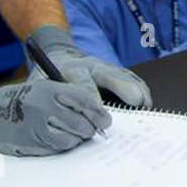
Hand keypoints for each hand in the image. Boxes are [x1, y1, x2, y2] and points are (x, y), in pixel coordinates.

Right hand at [0, 79, 111, 155]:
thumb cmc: (20, 100)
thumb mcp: (42, 89)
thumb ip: (67, 99)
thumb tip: (97, 116)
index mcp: (49, 88)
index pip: (83, 99)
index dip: (98, 112)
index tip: (106, 120)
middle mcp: (43, 105)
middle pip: (81, 123)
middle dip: (89, 129)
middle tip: (91, 131)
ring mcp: (36, 125)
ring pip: (70, 139)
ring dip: (76, 140)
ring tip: (73, 135)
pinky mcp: (29, 142)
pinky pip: (56, 149)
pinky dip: (61, 146)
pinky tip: (57, 140)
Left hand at [27, 25, 151, 108]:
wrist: (57, 58)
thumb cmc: (48, 82)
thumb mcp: (41, 90)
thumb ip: (51, 104)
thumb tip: (64, 127)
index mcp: (69, 70)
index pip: (82, 84)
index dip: (92, 99)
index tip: (99, 114)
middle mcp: (89, 65)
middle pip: (110, 74)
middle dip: (123, 89)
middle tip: (134, 103)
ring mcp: (105, 66)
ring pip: (124, 75)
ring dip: (136, 89)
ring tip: (145, 105)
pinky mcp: (117, 71)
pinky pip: (132, 78)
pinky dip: (140, 89)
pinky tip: (145, 102)